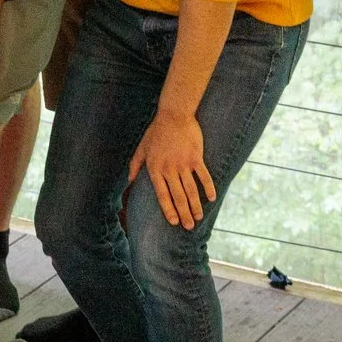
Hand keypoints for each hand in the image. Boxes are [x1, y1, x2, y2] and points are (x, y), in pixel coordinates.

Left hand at [131, 106, 216, 230]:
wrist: (174, 114)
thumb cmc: (156, 131)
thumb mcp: (141, 148)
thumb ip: (135, 165)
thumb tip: (129, 181)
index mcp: (155, 169)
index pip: (162, 195)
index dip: (168, 210)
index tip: (173, 222)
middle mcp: (170, 169)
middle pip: (178, 196)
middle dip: (184, 213)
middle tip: (189, 227)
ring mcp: (184, 164)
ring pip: (191, 190)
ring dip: (196, 205)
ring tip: (198, 217)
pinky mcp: (196, 157)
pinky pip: (204, 176)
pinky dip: (208, 188)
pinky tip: (212, 199)